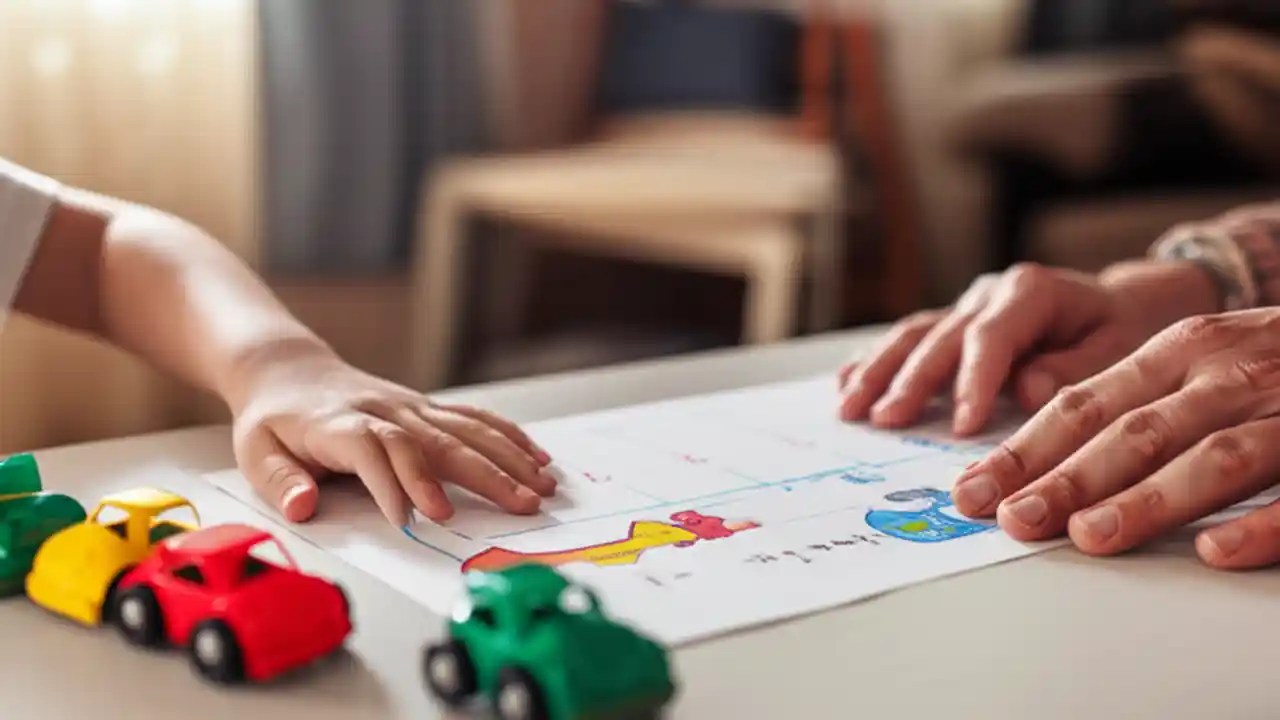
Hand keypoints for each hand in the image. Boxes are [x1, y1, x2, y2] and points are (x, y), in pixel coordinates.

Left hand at [226, 347, 554, 525]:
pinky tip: (540, 458)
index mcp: (341, 424)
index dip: (397, 482)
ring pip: (468, 432)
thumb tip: (304, 506)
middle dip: (482, 476)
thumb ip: (280, 482)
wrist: (290, 371)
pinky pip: (475, 420)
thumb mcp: (256, 453)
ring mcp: (412, 408)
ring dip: (509, 459)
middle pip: (439, 442)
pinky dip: (510, 437)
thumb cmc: (274, 421)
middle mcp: (386, 412)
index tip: (416, 519)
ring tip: (542, 489)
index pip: (375, 450)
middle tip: (518, 506)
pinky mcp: (428, 409)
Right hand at [837, 261, 1219, 434]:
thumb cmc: (1122, 331)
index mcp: (1031, 292)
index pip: (992, 337)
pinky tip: (844, 383)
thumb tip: (1027, 391)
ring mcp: (965, 306)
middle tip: (885, 420)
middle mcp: (989, 293)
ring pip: (913, 335)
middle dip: (911, 381)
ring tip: (850, 407)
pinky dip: (875, 362)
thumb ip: (1075, 369)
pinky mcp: (951, 324)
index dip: (974, 381)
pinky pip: (908, 341)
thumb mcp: (1121, 348)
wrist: (1118, 306)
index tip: (963, 427)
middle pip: (941, 337)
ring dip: (878, 371)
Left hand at [953, 308, 1279, 568]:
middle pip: (1134, 431)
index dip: (1025, 448)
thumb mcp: (1200, 360)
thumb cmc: (1275, 362)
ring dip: (1147, 499)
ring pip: (1210, 456)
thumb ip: (1134, 398)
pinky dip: (1260, 523)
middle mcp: (1228, 372)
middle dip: (1066, 478)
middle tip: (1013, 519)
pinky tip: (1215, 551)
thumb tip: (1041, 452)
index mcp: (1183, 350)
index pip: (1085, 404)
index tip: (973, 490)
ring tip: (1091, 537)